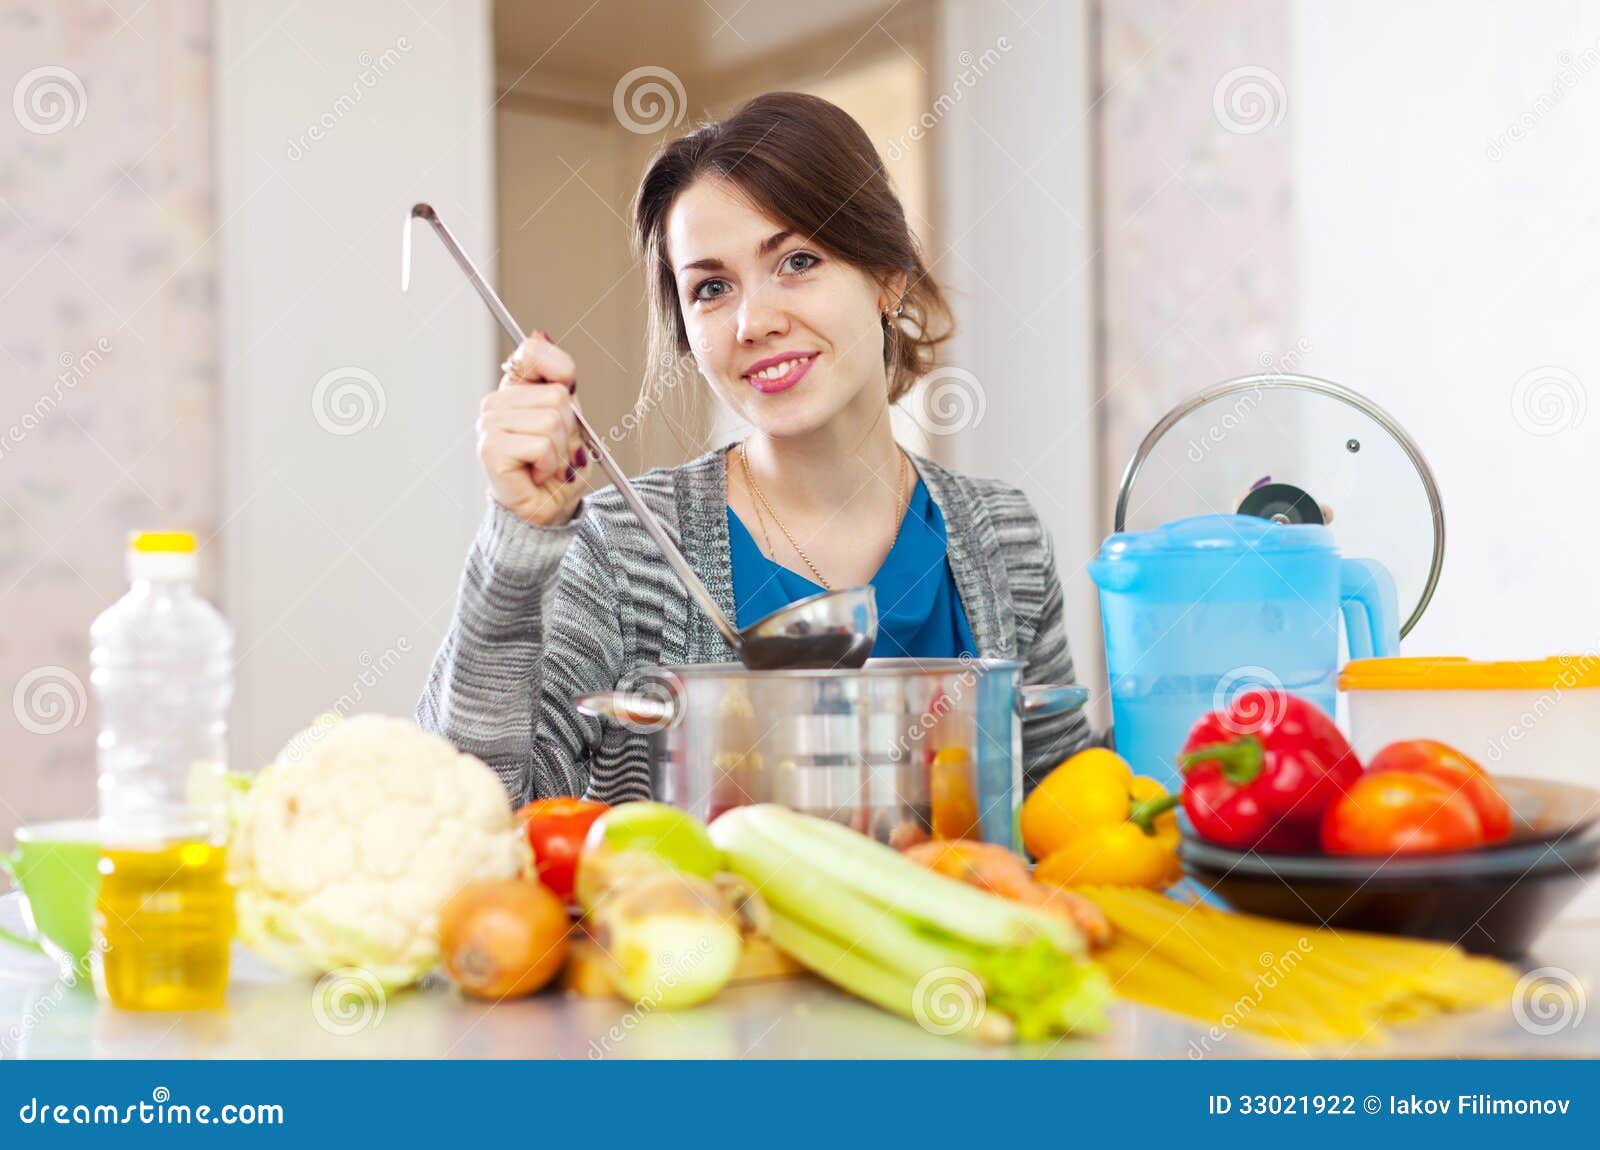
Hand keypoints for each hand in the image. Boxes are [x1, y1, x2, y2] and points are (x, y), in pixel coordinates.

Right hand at [476, 332, 590, 526]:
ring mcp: (489, 424)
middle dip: (569, 428)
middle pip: (557, 395)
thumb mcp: (569, 418)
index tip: (568, 395)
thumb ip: (559, 381)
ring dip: (560, 450)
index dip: (562, 371)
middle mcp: (497, 402)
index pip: (534, 352)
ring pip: (551, 421)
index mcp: (515, 389)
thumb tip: (539, 334)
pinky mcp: (491, 448)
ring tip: (546, 463)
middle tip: (556, 449)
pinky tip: (537, 473)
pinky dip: (549, 464)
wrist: (546, 509)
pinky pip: (540, 444)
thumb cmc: (556, 468)